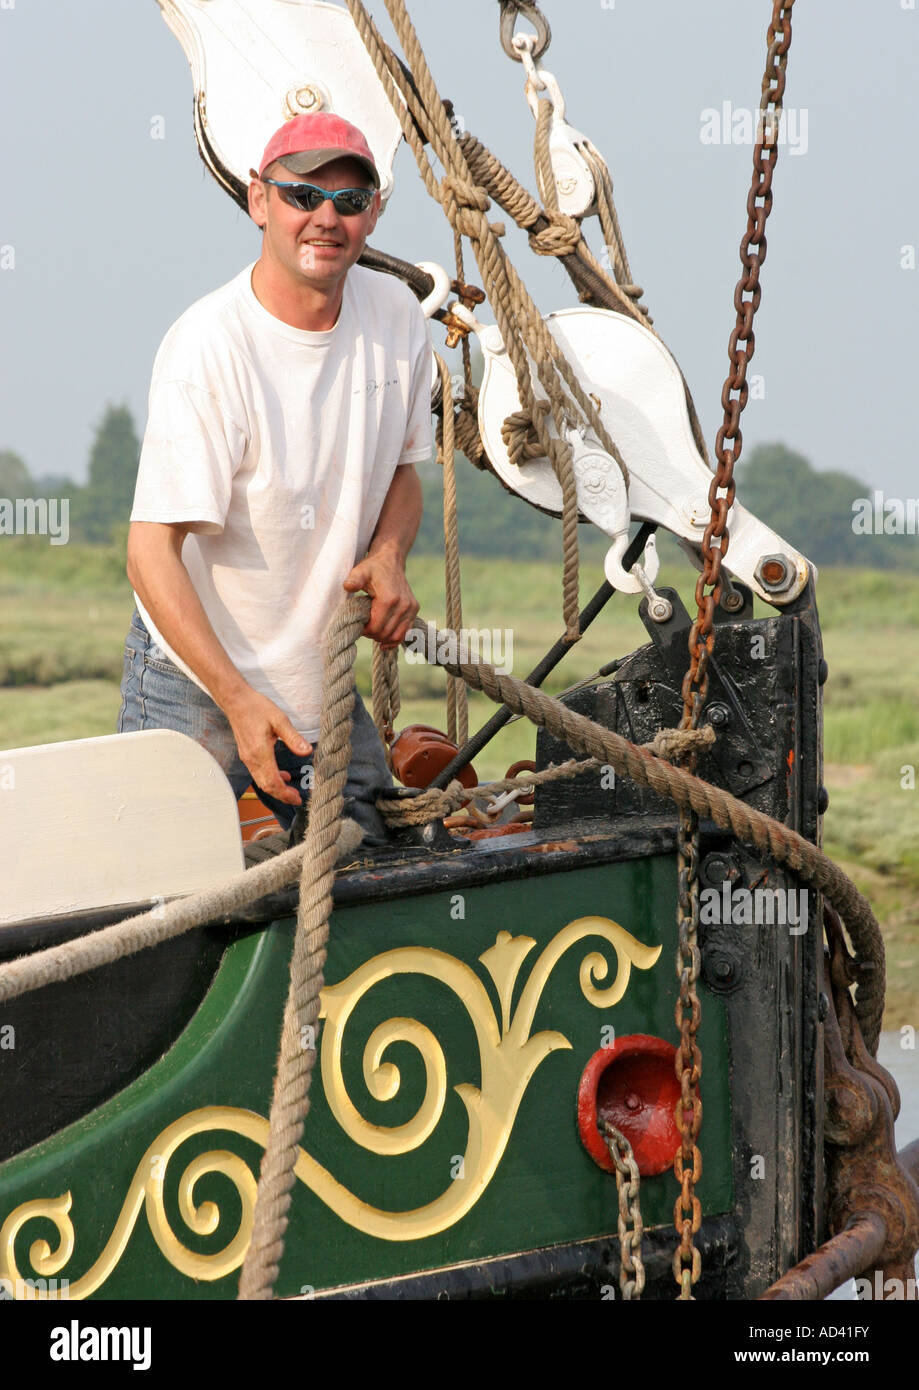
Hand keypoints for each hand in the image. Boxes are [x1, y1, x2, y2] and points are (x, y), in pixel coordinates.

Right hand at [224, 687, 312, 805]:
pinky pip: (258, 773)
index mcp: (260, 752)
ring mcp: (247, 758)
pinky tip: (281, 774)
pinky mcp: (246, 754)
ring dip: (276, 788)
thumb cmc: (256, 708)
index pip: (273, 782)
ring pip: (261, 781)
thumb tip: (307, 752)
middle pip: (266, 786)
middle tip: (296, 798)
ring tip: (290, 790)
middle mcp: (251, 759)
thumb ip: (293, 738)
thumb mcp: (279, 720)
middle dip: (282, 795)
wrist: (235, 701)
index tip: (297, 798)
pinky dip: (269, 778)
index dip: (285, 793)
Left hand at [343, 547, 418, 648]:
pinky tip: (384, 641)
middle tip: (364, 628)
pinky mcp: (414, 610)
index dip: (365, 630)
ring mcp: (411, 608)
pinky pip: (406, 632)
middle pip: (385, 634)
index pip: (376, 628)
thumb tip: (348, 586)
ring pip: (397, 636)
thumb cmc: (373, 568)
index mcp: (389, 599)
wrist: (391, 561)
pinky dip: (395, 639)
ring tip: (374, 632)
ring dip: (383, 638)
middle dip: (373, 635)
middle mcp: (403, 605)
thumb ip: (354, 580)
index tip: (359, 624)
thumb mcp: (360, 571)